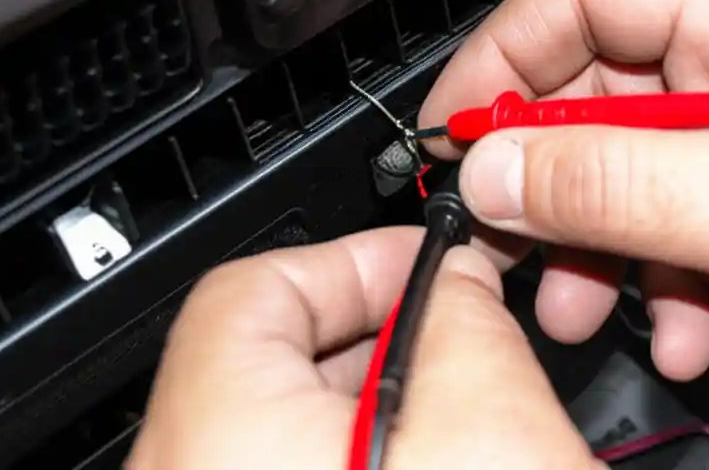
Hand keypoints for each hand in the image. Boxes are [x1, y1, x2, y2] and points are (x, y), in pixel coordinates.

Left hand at [127, 227, 598, 469]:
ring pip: (288, 435)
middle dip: (385, 337)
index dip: (357, 259)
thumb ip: (465, 316)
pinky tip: (439, 464)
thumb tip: (457, 279)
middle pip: (268, 362)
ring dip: (381, 409)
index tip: (432, 268)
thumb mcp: (495, 426)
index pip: (252, 287)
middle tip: (467, 337)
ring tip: (467, 422)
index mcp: (213, 441)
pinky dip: (362, 460)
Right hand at [419, 0, 708, 430]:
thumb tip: (494, 169)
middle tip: (505, 239)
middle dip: (547, 177)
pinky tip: (669, 328)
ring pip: (627, 168)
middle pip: (595, 91)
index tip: (457, 137)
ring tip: (580, 305)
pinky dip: (656, 278)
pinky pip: (675, 221)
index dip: (505, 62)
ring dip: (595, 243)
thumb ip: (617, 184)